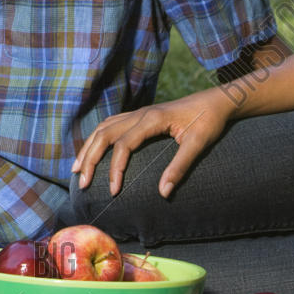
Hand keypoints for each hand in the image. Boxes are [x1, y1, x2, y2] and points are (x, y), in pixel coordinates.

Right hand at [71, 88, 233, 197]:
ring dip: (88, 147)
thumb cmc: (209, 121)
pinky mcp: (141, 115)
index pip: (123, 145)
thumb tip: (163, 193)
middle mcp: (140, 113)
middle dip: (90, 158)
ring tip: (77, 169)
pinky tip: (92, 151)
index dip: (114, 169)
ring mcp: (139, 112)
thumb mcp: (199, 144)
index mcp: (152, 119)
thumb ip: (180, 167)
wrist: (217, 100)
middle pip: (104, 134)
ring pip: (104, 127)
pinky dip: (98, 138)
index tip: (113, 191)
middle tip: (82, 183)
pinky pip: (111, 124)